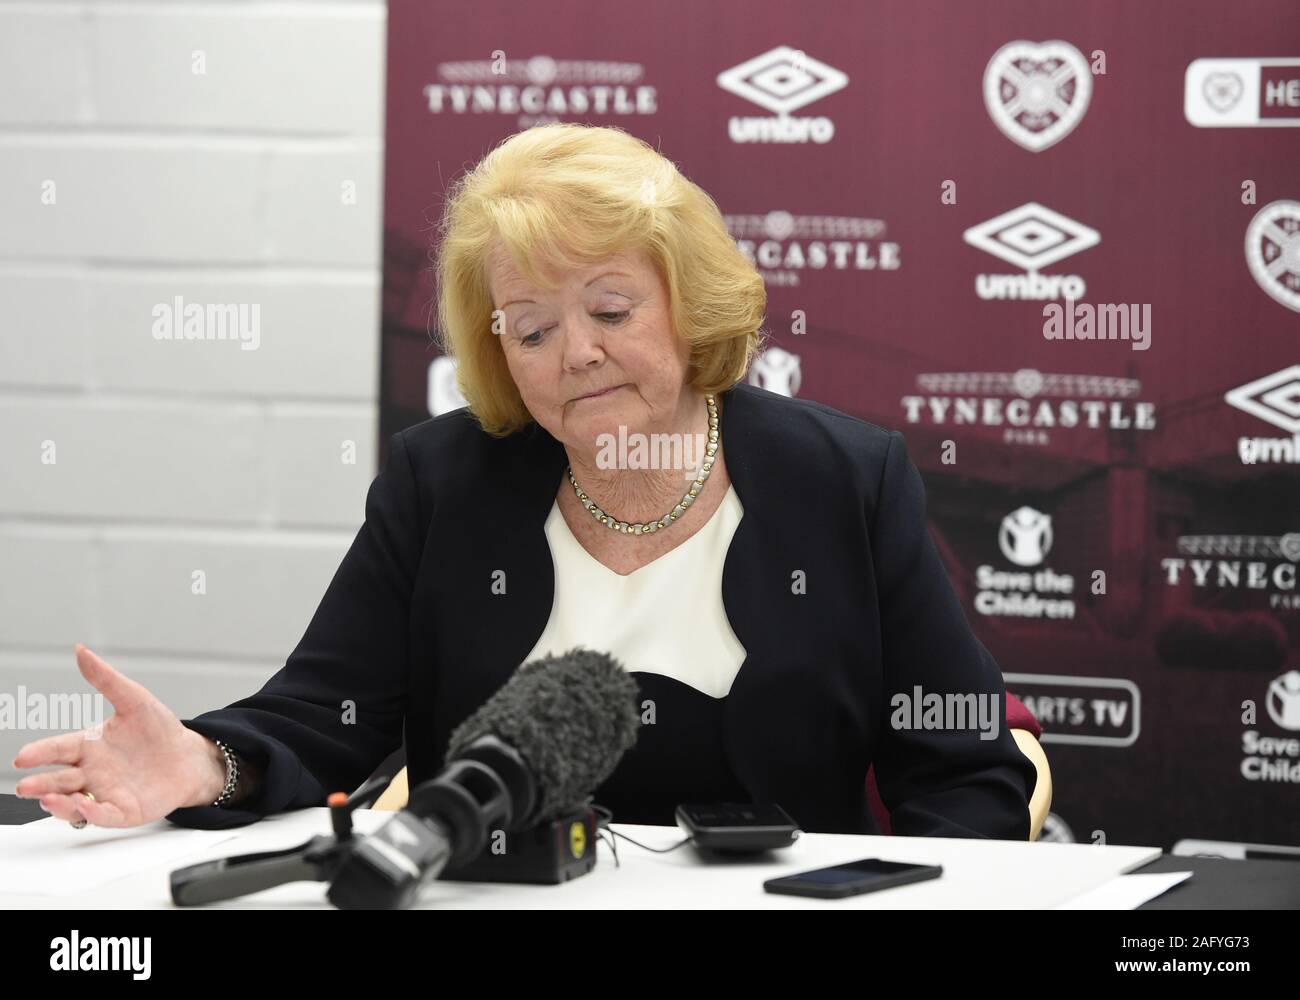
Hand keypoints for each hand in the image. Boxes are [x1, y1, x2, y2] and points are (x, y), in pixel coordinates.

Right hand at [12, 645, 226, 827]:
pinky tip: (83, 806)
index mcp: (89, 746)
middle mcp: (91, 772)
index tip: (22, 757)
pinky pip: (102, 815)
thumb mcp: (135, 700)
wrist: (189, 758)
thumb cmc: (159, 730)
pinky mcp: (122, 811)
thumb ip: (106, 679)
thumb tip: (81, 651)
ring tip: (47, 799)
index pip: (58, 749)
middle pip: (59, 780)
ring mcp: (104, 793)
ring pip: (74, 802)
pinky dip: (90, 812)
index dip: (39, 753)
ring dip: (58, 803)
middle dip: (41, 784)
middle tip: (25, 786)